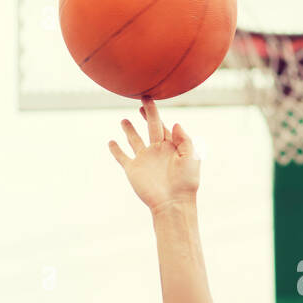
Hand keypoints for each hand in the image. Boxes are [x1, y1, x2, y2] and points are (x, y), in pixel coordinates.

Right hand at [107, 96, 199, 211]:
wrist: (173, 203)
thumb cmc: (186, 182)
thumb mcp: (191, 157)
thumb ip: (185, 140)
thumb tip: (175, 123)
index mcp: (171, 147)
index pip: (164, 126)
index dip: (157, 114)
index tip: (151, 100)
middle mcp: (157, 151)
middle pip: (151, 127)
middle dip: (147, 113)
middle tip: (143, 99)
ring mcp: (144, 160)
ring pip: (134, 140)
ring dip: (129, 130)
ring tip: (124, 120)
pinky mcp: (133, 170)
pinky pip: (122, 157)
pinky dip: (116, 150)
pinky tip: (111, 142)